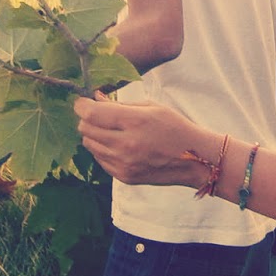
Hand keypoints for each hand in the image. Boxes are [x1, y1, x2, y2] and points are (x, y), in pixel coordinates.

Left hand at [76, 94, 208, 187]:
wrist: (194, 160)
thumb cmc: (175, 127)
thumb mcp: (151, 107)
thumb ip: (121, 104)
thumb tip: (95, 98)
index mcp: (134, 122)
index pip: (91, 114)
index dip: (82, 105)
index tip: (83, 102)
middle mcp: (126, 145)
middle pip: (85, 129)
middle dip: (88, 119)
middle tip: (99, 114)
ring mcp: (123, 163)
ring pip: (89, 144)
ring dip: (94, 134)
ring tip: (111, 130)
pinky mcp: (124, 177)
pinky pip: (99, 159)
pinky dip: (103, 150)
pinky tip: (118, 145)